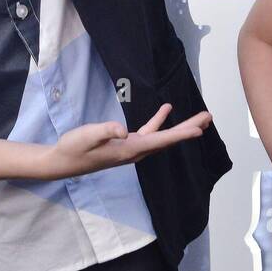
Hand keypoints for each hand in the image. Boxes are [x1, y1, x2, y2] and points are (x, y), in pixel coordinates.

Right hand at [37, 103, 211, 178]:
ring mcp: (132, 148)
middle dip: (189, 128)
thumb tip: (123, 130)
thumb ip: (104, 131)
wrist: (63, 161)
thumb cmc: (73, 148)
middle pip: (168, 139)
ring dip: (180, 127)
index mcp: (129, 149)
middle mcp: (136, 151)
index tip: (200, 130)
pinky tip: (166, 109)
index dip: (180, 134)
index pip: (160, 141)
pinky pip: (149, 132)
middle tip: (208, 118)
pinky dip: (159, 121)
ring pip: (163, 136)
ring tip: (199, 117)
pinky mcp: (126, 144)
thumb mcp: (87, 136)